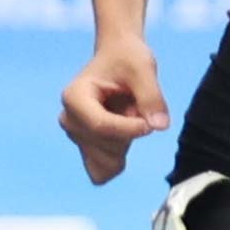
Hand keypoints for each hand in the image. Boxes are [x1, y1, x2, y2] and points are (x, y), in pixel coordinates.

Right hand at [59, 36, 170, 184]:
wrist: (117, 57)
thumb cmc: (127, 58)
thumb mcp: (143, 68)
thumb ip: (151, 96)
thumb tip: (160, 126)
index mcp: (74, 97)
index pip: (101, 126)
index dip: (131, 128)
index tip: (149, 120)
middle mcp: (69, 120)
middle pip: (106, 145)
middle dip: (130, 133)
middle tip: (135, 107)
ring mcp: (76, 136)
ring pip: (107, 161)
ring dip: (126, 143)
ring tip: (126, 115)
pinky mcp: (85, 147)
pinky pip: (102, 171)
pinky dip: (119, 158)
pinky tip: (123, 135)